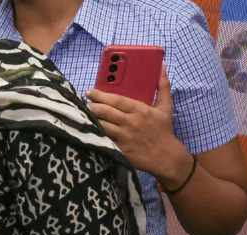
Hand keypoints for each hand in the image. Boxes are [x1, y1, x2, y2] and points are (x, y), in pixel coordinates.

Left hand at [86, 65, 190, 185]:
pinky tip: (86, 130)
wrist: (165, 156)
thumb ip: (163, 86)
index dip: (100, 95)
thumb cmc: (163, 130)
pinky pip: (103, 140)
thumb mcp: (166, 106)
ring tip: (80, 115)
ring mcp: (124, 137)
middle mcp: (130, 122)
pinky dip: (94, 134)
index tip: (90, 92)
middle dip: (91, 106)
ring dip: (90, 120)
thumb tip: (162, 66)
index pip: (116, 100)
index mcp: (139, 110)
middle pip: (105, 112)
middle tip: (82, 103)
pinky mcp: (119, 150)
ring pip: (102, 125)